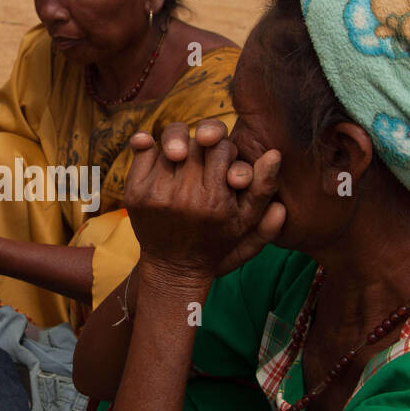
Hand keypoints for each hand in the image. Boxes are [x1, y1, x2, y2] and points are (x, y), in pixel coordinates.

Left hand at [124, 120, 285, 281]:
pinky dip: (151, 148)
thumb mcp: (247, 221)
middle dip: (202, 145)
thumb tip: (274, 154)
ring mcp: (156, 194)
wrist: (174, 267)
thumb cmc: (217, 241)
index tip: (223, 161)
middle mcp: (184, 197)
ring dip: (179, 146)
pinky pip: (144, 151)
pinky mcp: (135, 194)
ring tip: (185, 159)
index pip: (220, 148)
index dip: (224, 150)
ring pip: (170, 145)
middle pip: (195, 143)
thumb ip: (264, 188)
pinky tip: (164, 158)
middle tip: (204, 157)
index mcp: (214, 201)